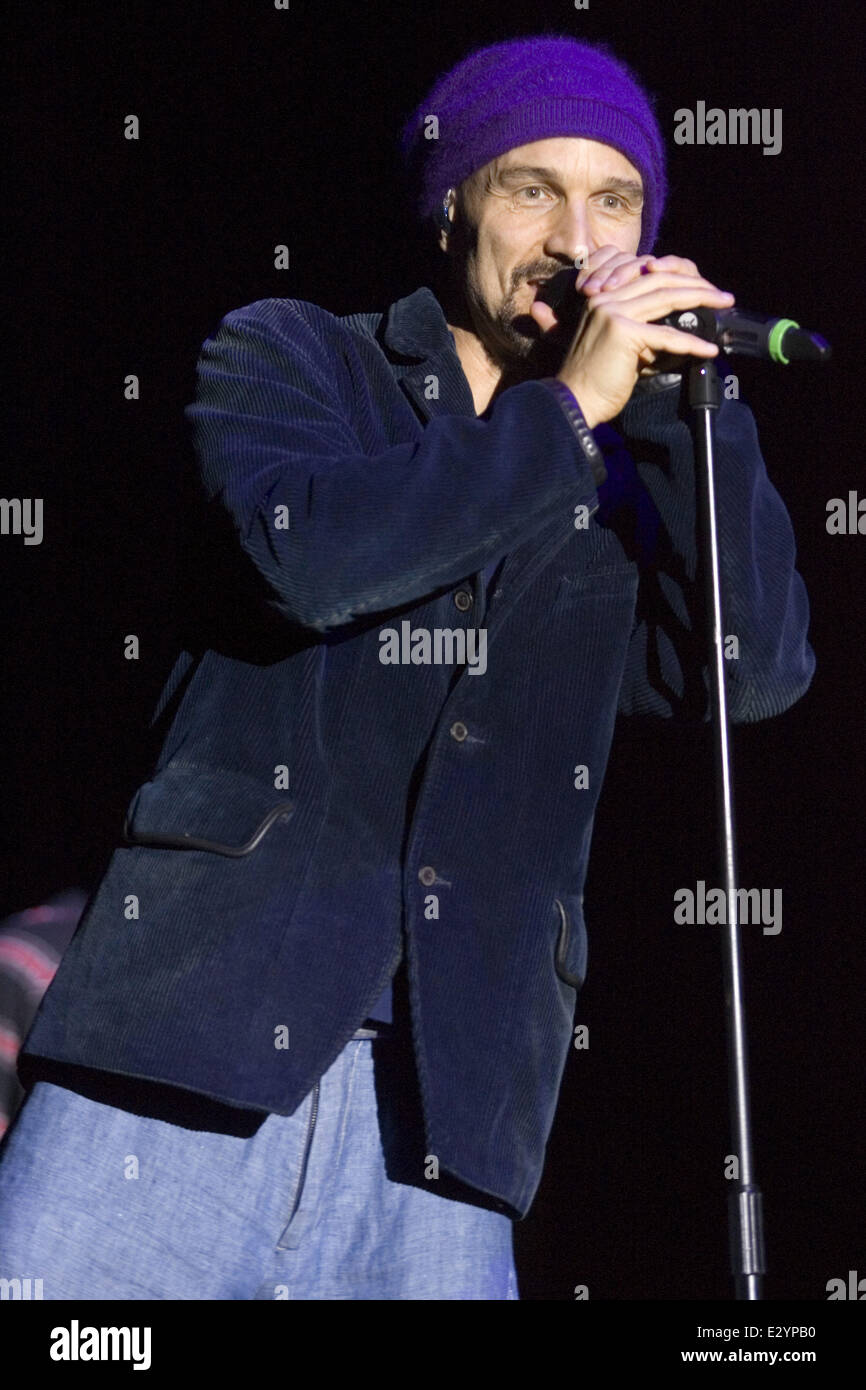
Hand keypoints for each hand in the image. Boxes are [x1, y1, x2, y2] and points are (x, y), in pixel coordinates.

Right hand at [529, 247, 734, 428]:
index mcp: (603, 296)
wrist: (574, 403)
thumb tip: (682, 330)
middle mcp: (605, 297)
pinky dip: (691, 343)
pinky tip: (708, 348)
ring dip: (702, 300)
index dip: (679, 279)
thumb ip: (646, 332)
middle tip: (723, 296)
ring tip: (724, 306)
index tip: (703, 289)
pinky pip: (666, 335)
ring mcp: (612, 311)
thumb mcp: (623, 347)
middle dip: (697, 285)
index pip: (648, 276)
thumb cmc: (597, 381)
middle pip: (661, 280)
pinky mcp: (622, 332)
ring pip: (667, 298)